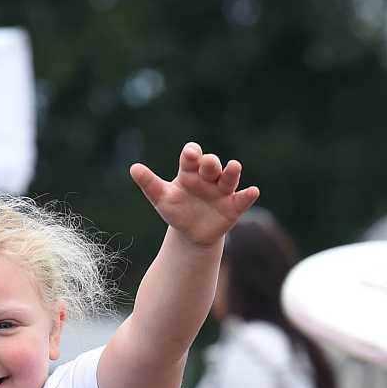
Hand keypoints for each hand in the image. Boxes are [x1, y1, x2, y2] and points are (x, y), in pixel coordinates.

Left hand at [130, 143, 259, 247]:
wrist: (192, 233)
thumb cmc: (177, 210)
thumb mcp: (161, 198)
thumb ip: (149, 183)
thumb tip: (133, 168)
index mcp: (190, 172)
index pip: (192, 157)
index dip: (192, 154)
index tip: (190, 154)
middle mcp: (208, 178)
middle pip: (211, 164)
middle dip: (210, 163)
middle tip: (207, 163)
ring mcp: (222, 191)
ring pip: (229, 176)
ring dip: (232, 171)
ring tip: (234, 167)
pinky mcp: (233, 206)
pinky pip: (243, 199)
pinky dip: (248, 195)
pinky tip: (253, 191)